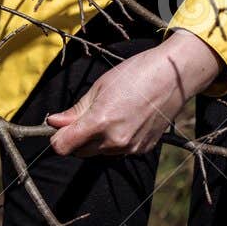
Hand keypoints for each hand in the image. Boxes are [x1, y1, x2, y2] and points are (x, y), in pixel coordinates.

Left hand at [45, 30, 226, 157]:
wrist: (172, 77)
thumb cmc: (135, 74)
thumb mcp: (100, 86)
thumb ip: (76, 110)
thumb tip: (54, 122)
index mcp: (100, 122)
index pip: (63, 147)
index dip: (57, 138)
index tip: (59, 127)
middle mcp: (114, 141)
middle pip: (80, 152)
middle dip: (76, 138)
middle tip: (84, 115)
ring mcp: (130, 148)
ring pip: (99, 152)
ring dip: (95, 140)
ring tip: (109, 113)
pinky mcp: (142, 150)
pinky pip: (118, 151)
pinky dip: (114, 140)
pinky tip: (124, 119)